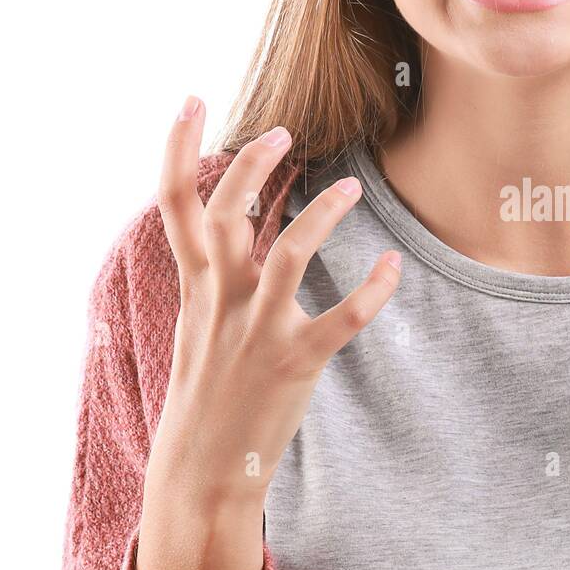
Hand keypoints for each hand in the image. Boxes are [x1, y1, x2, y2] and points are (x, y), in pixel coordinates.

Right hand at [148, 96, 402, 510]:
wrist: (202, 472)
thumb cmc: (206, 395)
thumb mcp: (197, 328)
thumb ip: (212, 279)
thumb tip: (228, 236)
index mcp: (197, 288)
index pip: (176, 205)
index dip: (178, 146)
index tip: (193, 97)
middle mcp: (222, 301)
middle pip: (227, 214)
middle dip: (252, 165)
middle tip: (285, 133)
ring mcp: (258, 332)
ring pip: (288, 255)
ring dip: (321, 215)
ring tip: (351, 187)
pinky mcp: (295, 363)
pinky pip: (341, 318)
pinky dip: (372, 290)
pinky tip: (394, 268)